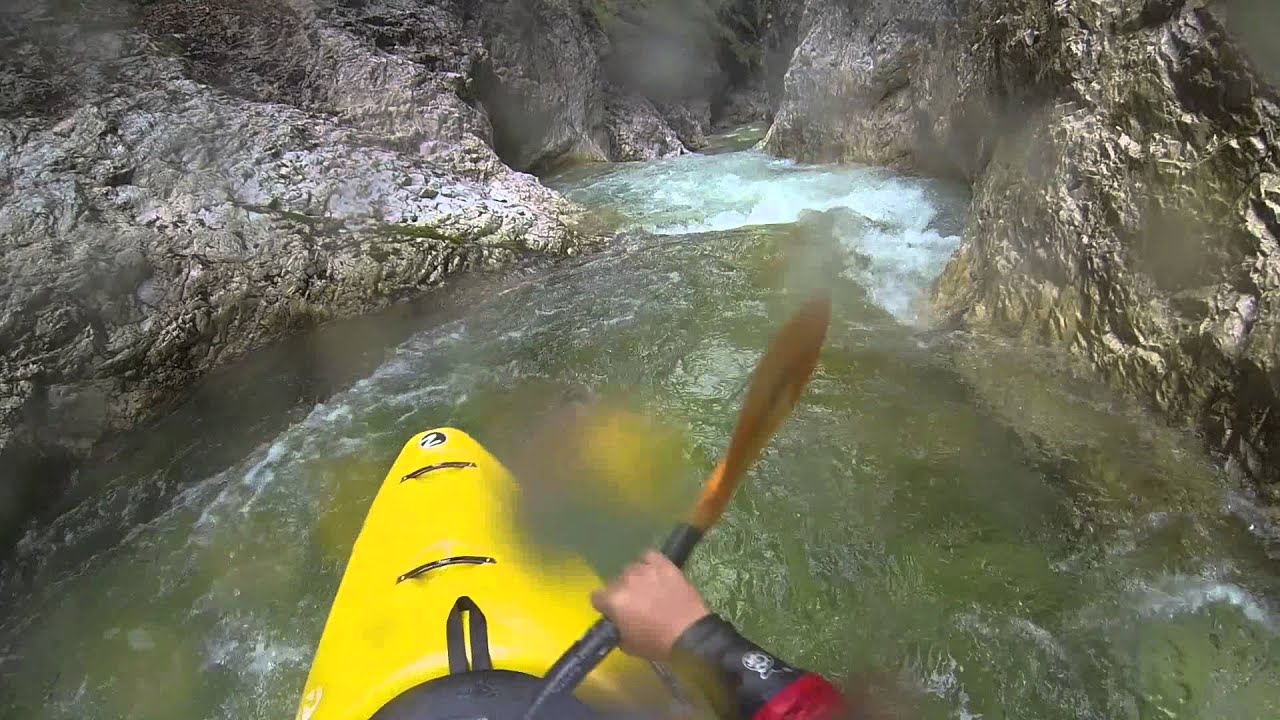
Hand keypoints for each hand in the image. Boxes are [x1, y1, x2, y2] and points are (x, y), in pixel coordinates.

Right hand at [591, 550, 710, 661]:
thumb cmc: (657, 644)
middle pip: (614, 582)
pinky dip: (648, 563)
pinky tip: (654, 574)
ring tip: (649, 590)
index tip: (615, 613)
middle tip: (635, 605)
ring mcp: (646, 570)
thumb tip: (618, 621)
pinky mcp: (664, 564)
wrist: (691, 634)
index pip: (597, 597)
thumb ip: (616, 629)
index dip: (605, 606)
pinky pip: (648, 556)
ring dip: (636, 579)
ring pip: (631, 569)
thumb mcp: (628, 645)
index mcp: (614, 601)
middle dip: (622, 593)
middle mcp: (626, 581)